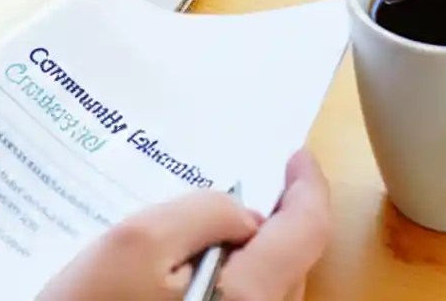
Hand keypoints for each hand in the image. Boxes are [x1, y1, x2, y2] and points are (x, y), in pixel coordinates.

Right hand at [38, 149, 330, 300]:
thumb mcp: (138, 240)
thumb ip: (202, 213)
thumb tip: (244, 215)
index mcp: (248, 299)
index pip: (306, 232)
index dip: (307, 189)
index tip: (296, 158)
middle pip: (292, 262)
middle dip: (275, 220)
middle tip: (248, 187)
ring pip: (271, 287)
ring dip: (254, 253)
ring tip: (212, 229)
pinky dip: (235, 279)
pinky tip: (196, 267)